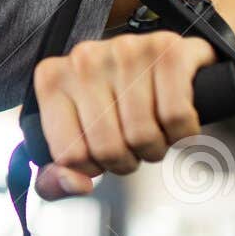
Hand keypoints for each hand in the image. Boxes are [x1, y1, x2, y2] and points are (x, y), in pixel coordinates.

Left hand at [24, 32, 214, 200]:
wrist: (164, 61)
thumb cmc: (116, 98)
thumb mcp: (77, 133)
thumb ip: (59, 173)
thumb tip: (77, 184)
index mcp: (52, 79)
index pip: (70, 155)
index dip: (92, 167)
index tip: (100, 154)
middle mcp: (84, 60)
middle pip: (108, 148)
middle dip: (126, 160)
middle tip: (131, 145)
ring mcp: (126, 51)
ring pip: (143, 135)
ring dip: (155, 147)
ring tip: (152, 130)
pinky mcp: (168, 51)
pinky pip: (176, 117)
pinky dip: (182, 132)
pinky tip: (174, 121)